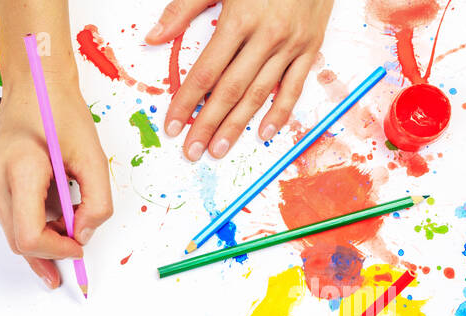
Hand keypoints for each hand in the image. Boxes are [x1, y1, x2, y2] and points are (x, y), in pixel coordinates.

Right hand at [0, 76, 112, 288]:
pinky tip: (54, 217)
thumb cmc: (60, 111)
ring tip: (67, 226)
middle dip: (50, 250)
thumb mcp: (92, 155)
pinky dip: (34, 226)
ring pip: (13, 235)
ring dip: (43, 239)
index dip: (57, 250)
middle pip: (18, 242)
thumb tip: (83, 234)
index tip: (78, 245)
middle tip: (76, 245)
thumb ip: (96, 201)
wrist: (34, 83)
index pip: (30, 236)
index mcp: (20, 170)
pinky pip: (11, 219)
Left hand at [147, 0, 332, 159]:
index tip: (172, 125)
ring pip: (259, 94)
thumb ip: (184, 8)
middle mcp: (267, 36)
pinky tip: (263, 132)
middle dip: (208, 124)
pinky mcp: (311, 46)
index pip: (207, 72)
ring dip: (237, 126)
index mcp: (240, 19)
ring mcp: (292, 44)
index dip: (187, 102)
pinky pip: (294, 86)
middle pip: (230, 90)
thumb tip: (154, 36)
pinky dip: (280, 112)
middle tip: (191, 151)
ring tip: (218, 150)